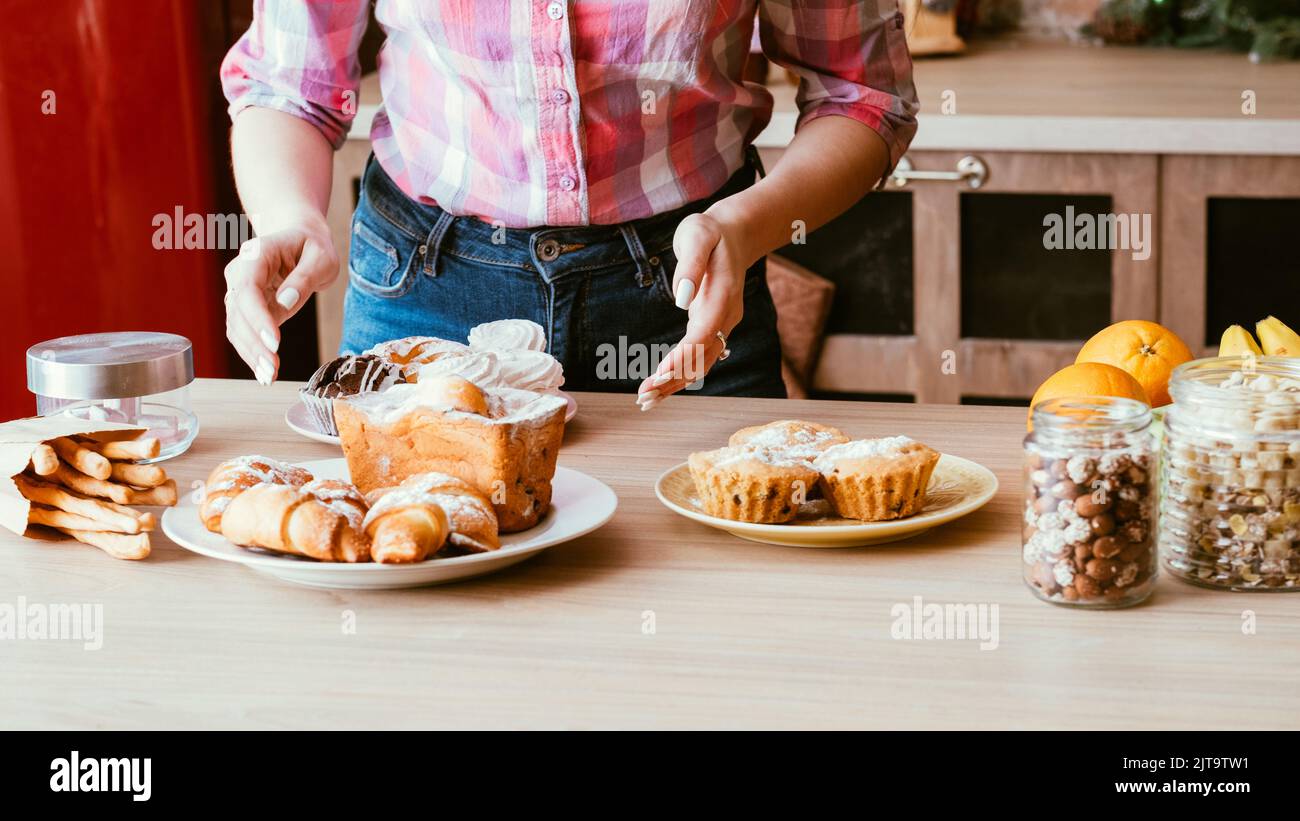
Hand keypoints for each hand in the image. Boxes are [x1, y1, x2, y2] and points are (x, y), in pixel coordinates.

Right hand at [223, 217, 338, 383]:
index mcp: (257, 254)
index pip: (248, 290)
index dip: (258, 319)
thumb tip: (285, 302)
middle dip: (254, 344)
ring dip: (250, 353)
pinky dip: (251, 353)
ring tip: (269, 376)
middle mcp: (240, 272)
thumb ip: (303, 278)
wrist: (300, 238)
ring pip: (236, 326)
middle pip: (238, 312)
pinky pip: (242, 332)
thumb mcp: (321, 257)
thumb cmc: (313, 246)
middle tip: (273, 370)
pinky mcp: (245, 308)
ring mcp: (238, 291)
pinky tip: (263, 372)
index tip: (275, 343)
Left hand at [636, 208, 751, 409]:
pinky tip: (660, 386)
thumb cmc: (709, 232)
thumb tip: (681, 298)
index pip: (703, 335)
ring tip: (646, 400)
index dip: (681, 358)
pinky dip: (681, 374)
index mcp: (723, 296)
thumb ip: (690, 264)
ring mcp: (724, 324)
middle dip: (674, 379)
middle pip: (703, 357)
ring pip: (703, 363)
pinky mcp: (715, 327)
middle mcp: (727, 316)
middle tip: (643, 397)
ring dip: (676, 383)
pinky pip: (700, 357)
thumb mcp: (697, 234)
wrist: (735, 234)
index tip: (657, 375)